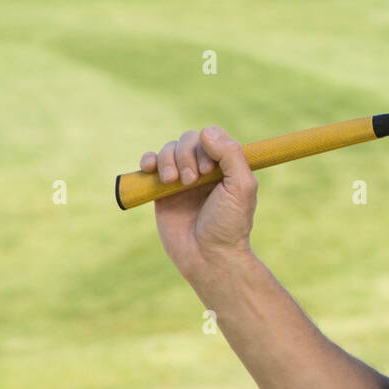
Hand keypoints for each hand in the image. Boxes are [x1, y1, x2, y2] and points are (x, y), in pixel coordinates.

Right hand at [138, 125, 258, 281]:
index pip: (212, 136)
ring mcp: (181, 179)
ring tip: (174, 183)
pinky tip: (150, 169)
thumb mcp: (241, 186)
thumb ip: (230, 155)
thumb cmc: (229, 224)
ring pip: (169, 149)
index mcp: (225, 166)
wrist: (208, 256)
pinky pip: (150, 165)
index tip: (208, 169)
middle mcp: (203, 169)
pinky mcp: (161, 192)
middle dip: (187, 155)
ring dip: (168, 160)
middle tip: (192, 181)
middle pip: (188, 139)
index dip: (207, 145)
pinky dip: (148, 160)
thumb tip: (206, 132)